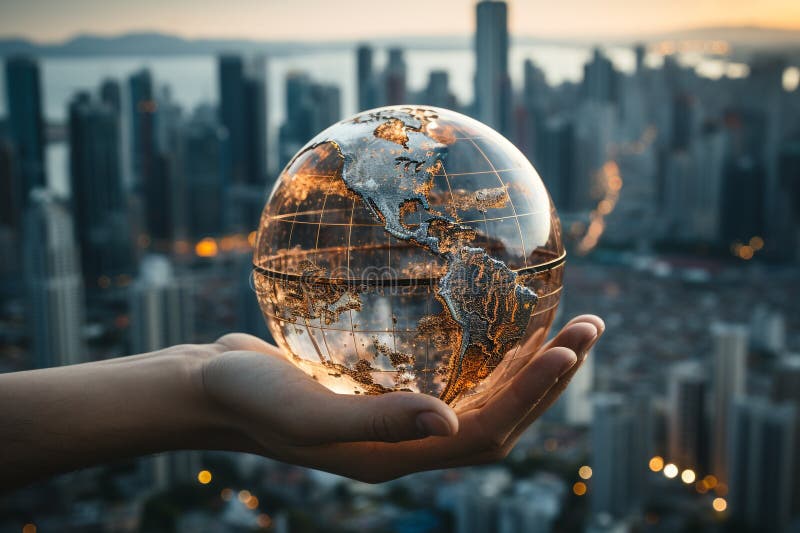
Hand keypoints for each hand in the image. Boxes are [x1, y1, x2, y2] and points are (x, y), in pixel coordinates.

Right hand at [198, 314, 603, 482]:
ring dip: (526, 362)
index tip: (571, 348)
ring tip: (563, 320)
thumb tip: (452, 426)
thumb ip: (377, 422)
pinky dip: (482, 348)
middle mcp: (410, 440)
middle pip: (500, 414)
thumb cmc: (250, 399)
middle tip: (590, 327)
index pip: (487, 433)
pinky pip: (449, 369)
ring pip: (481, 392)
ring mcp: (400, 414)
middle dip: (551, 378)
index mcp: (400, 456)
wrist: (215, 388)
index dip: (534, 396)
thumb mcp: (306, 413)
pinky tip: (489, 314)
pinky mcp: (386, 386)